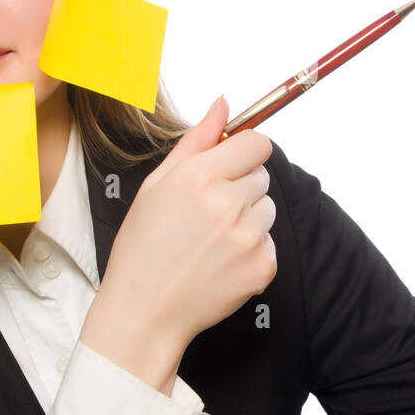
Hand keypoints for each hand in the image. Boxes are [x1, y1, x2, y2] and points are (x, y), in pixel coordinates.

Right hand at [81, 96, 276, 381]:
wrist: (144, 311)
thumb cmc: (143, 247)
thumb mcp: (157, 185)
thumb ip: (196, 140)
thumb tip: (224, 103)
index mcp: (200, 176)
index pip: (257, 143)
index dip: (244, 153)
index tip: (232, 166)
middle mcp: (228, 203)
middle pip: (263, 176)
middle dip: (242, 188)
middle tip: (207, 214)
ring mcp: (249, 237)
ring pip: (268, 210)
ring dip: (248, 219)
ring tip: (212, 240)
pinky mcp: (263, 267)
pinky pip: (270, 244)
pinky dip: (252, 252)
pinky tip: (221, 263)